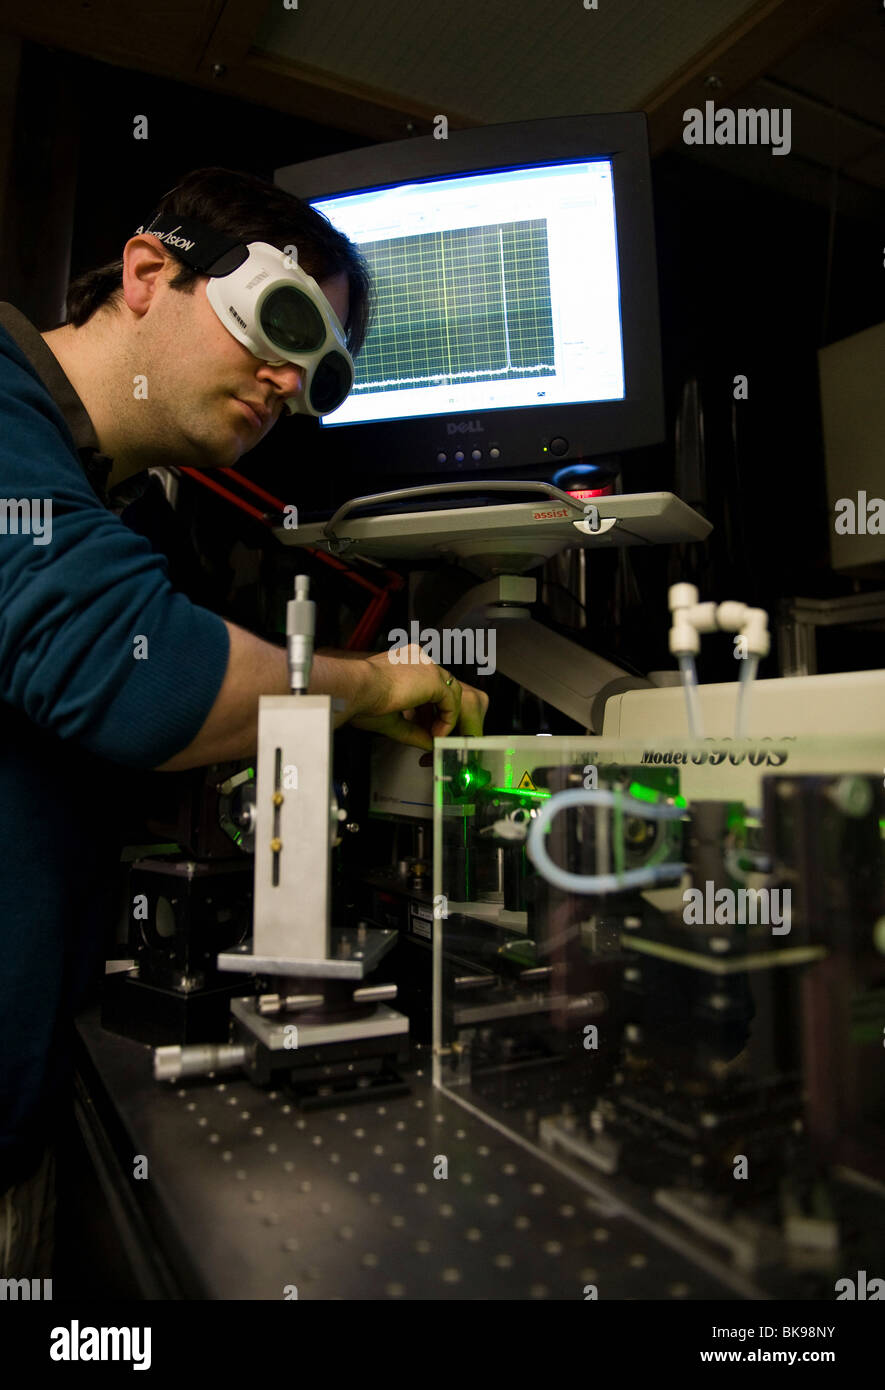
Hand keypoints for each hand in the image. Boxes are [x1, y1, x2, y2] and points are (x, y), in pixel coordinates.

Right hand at [350, 644, 488, 750]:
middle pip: (442, 686)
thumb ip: (412, 729)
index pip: (427, 682)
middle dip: (440, 713)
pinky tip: (436, 734)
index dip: (428, 707)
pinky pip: (452, 702)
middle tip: (432, 733)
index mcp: (405, 660)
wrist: (354, 688)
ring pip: (451, 693)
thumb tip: (427, 743)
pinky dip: (448, 721)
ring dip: (447, 718)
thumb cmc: (359, 697)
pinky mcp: (434, 679)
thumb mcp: (391, 718)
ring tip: (435, 737)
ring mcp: (428, 666)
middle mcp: (418, 658)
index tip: (423, 725)